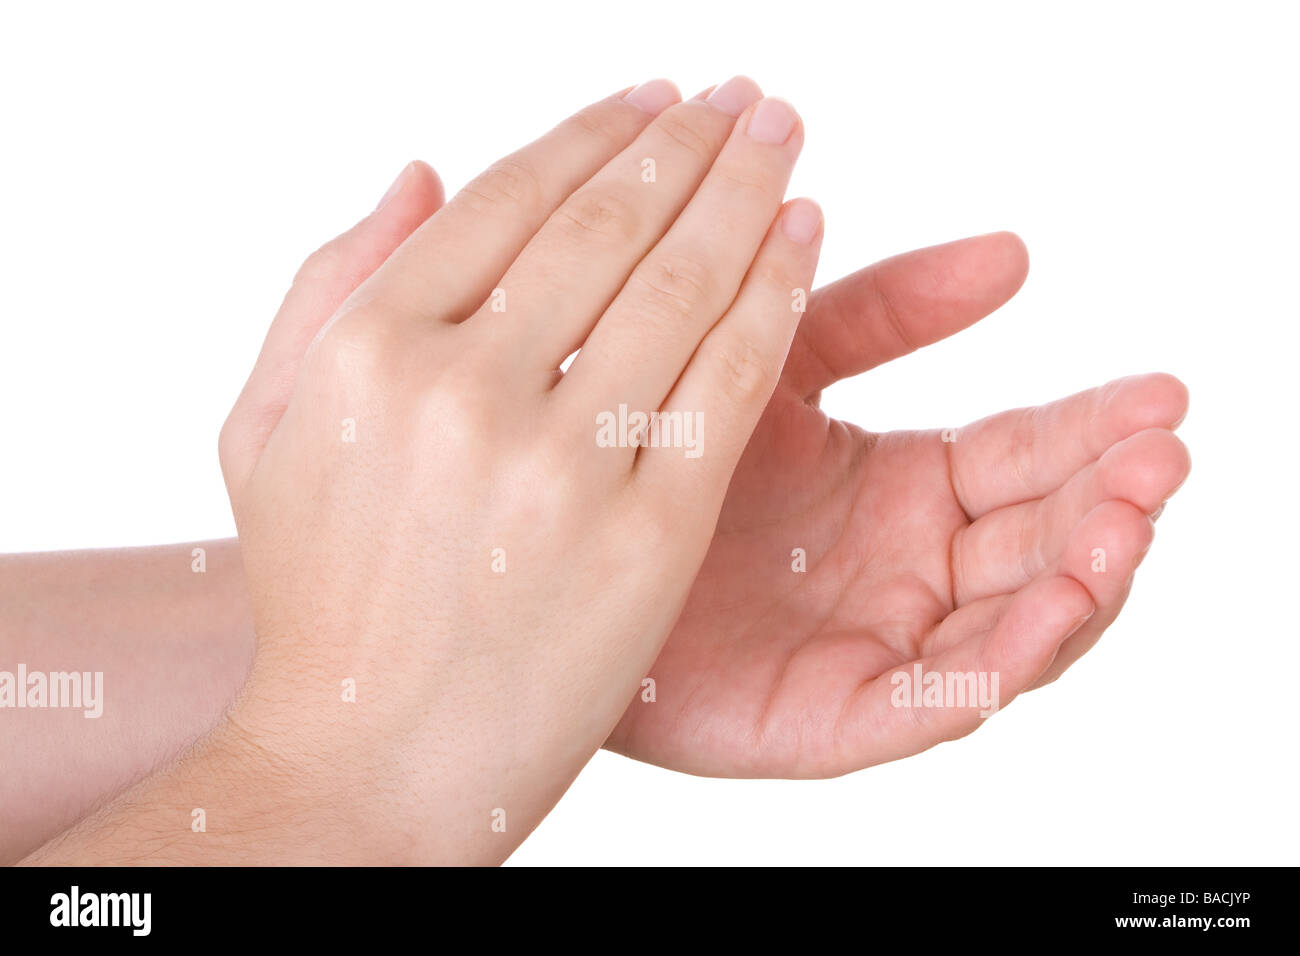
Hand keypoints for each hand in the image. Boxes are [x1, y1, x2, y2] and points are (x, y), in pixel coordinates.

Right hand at [215, 77, 823, 861]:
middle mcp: (460, 390)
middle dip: (688, 142)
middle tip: (741, 97)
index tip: (648, 97)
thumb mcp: (269, 431)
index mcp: (367, 350)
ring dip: (745, 193)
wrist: (367, 756)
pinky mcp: (646, 536)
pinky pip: (728, 383)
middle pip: (606, 225)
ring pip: (680, 285)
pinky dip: (777, 295)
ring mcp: (557, 464)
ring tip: (781, 138)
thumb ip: (328, 285)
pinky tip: (806, 237)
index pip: (504, 200)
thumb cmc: (322, 596)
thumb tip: (418, 169)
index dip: (590, 131)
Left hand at [607, 233, 1190, 776]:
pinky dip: (994, 666)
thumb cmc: (663, 456)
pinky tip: (1043, 616)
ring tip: (1123, 530)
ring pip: (1009, 628)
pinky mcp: (832, 715)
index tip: (1164, 394)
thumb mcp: (780, 367)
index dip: (1096, 430)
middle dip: (1108, 505)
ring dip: (1079, 585)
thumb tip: (1011, 248)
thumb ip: (882, 314)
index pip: (1027, 458)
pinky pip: (929, 701)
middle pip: (1038, 544)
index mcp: (908, 489)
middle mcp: (909, 569)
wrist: (550, 551)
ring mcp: (878, 645)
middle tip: (1162, 460)